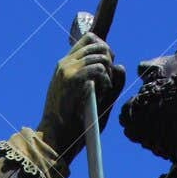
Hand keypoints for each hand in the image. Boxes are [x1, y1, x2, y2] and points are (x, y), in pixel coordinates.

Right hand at [37, 33, 124, 157]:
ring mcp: (67, 69)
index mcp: (66, 65)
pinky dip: (106, 80)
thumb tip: (120, 66)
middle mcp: (65, 63)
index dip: (103, 48)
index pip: (88, 40)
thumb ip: (108, 82)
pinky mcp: (71, 79)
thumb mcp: (92, 99)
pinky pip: (98, 68)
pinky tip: (103, 93)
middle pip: (97, 43)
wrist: (56, 137)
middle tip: (108, 80)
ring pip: (100, 55)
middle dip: (109, 58)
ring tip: (105, 91)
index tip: (107, 68)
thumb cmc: (73, 123)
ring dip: (108, 73)